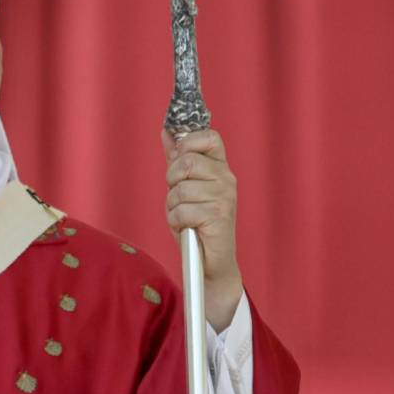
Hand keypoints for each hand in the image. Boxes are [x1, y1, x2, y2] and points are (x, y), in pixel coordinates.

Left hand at [160, 128, 242, 330]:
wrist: (211, 262)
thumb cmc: (196, 223)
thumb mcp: (184, 187)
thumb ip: (177, 158)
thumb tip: (166, 131)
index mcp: (220, 168)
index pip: (209, 136)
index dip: (189, 141)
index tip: (179, 157)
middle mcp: (226, 179)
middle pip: (187, 161)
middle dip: (172, 180)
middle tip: (178, 197)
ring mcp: (224, 197)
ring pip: (181, 189)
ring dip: (173, 206)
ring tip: (183, 216)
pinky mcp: (219, 216)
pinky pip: (181, 210)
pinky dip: (176, 222)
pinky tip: (186, 228)